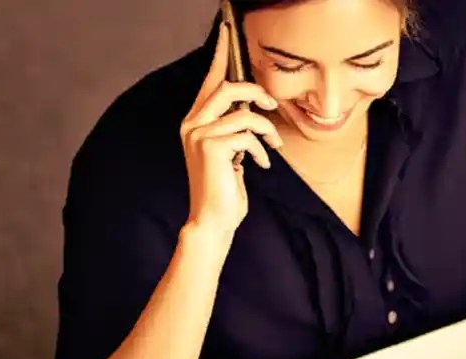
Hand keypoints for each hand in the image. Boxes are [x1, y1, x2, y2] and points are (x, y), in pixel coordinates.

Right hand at [179, 23, 283, 243]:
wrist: (213, 220)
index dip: (219, 55)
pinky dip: (261, 150)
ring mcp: (199, 134)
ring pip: (244, 114)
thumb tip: (254, 111)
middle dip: (255, 92)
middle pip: (227, 87)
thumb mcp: (230, 154)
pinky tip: (260, 165)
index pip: (209, 82)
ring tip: (274, 145)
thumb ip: (234, 130)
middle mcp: (192, 124)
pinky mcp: (211, 147)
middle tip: (272, 103)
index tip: (227, 31)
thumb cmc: (225, 189)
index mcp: (195, 122)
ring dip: (266, 130)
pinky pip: (248, 135)